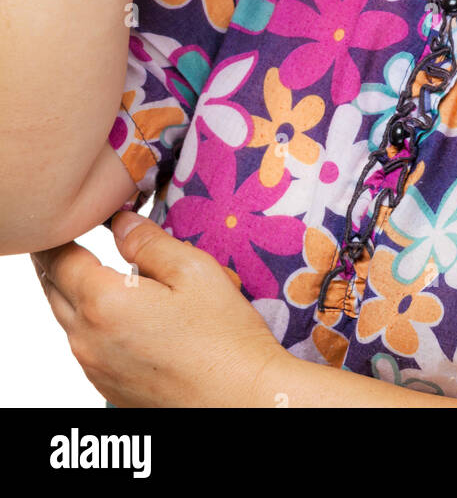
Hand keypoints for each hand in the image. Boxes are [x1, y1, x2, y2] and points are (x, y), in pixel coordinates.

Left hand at [30, 211, 285, 407]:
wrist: (240, 401)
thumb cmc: (224, 339)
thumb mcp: (193, 270)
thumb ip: (148, 242)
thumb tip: (121, 224)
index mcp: (104, 304)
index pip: (59, 259)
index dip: (60, 233)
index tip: (70, 218)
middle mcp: (88, 340)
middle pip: (53, 290)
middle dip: (58, 260)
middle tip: (70, 236)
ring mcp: (96, 368)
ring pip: (66, 320)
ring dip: (72, 291)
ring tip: (93, 268)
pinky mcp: (108, 386)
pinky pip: (84, 346)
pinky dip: (88, 321)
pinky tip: (116, 311)